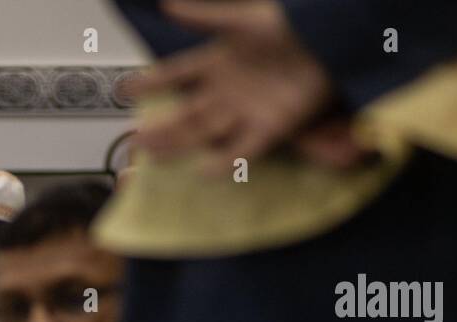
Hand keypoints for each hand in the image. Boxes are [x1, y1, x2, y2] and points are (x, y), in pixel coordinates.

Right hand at [126, 0, 336, 173]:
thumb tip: (166, 5)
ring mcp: (247, 111)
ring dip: (179, 143)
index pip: (178, 73)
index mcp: (219, 61)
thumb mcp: (244, 18)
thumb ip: (205, 15)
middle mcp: (228, 90)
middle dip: (160, 126)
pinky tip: (203, 170)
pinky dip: (225, 159)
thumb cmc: (289, 25)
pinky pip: (244, 148)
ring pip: (205, 131)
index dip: (153, 81)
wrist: (332, 40)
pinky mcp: (273, 127)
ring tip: (152, 154)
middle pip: (186, 112)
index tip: (124, 89)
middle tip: (133, 139)